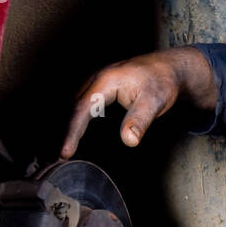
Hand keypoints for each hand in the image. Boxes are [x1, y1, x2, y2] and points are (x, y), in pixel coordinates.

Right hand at [61, 47, 216, 157]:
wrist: (170, 68)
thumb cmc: (162, 83)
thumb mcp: (154, 103)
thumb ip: (139, 121)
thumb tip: (129, 141)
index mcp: (105, 81)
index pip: (81, 109)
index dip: (71, 132)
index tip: (64, 152)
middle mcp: (96, 79)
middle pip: (71, 108)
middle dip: (62, 133)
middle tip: (55, 159)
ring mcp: (96, 83)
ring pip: (74, 107)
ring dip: (66, 128)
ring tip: (58, 151)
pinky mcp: (99, 89)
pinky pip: (81, 106)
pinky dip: (75, 121)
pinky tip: (73, 136)